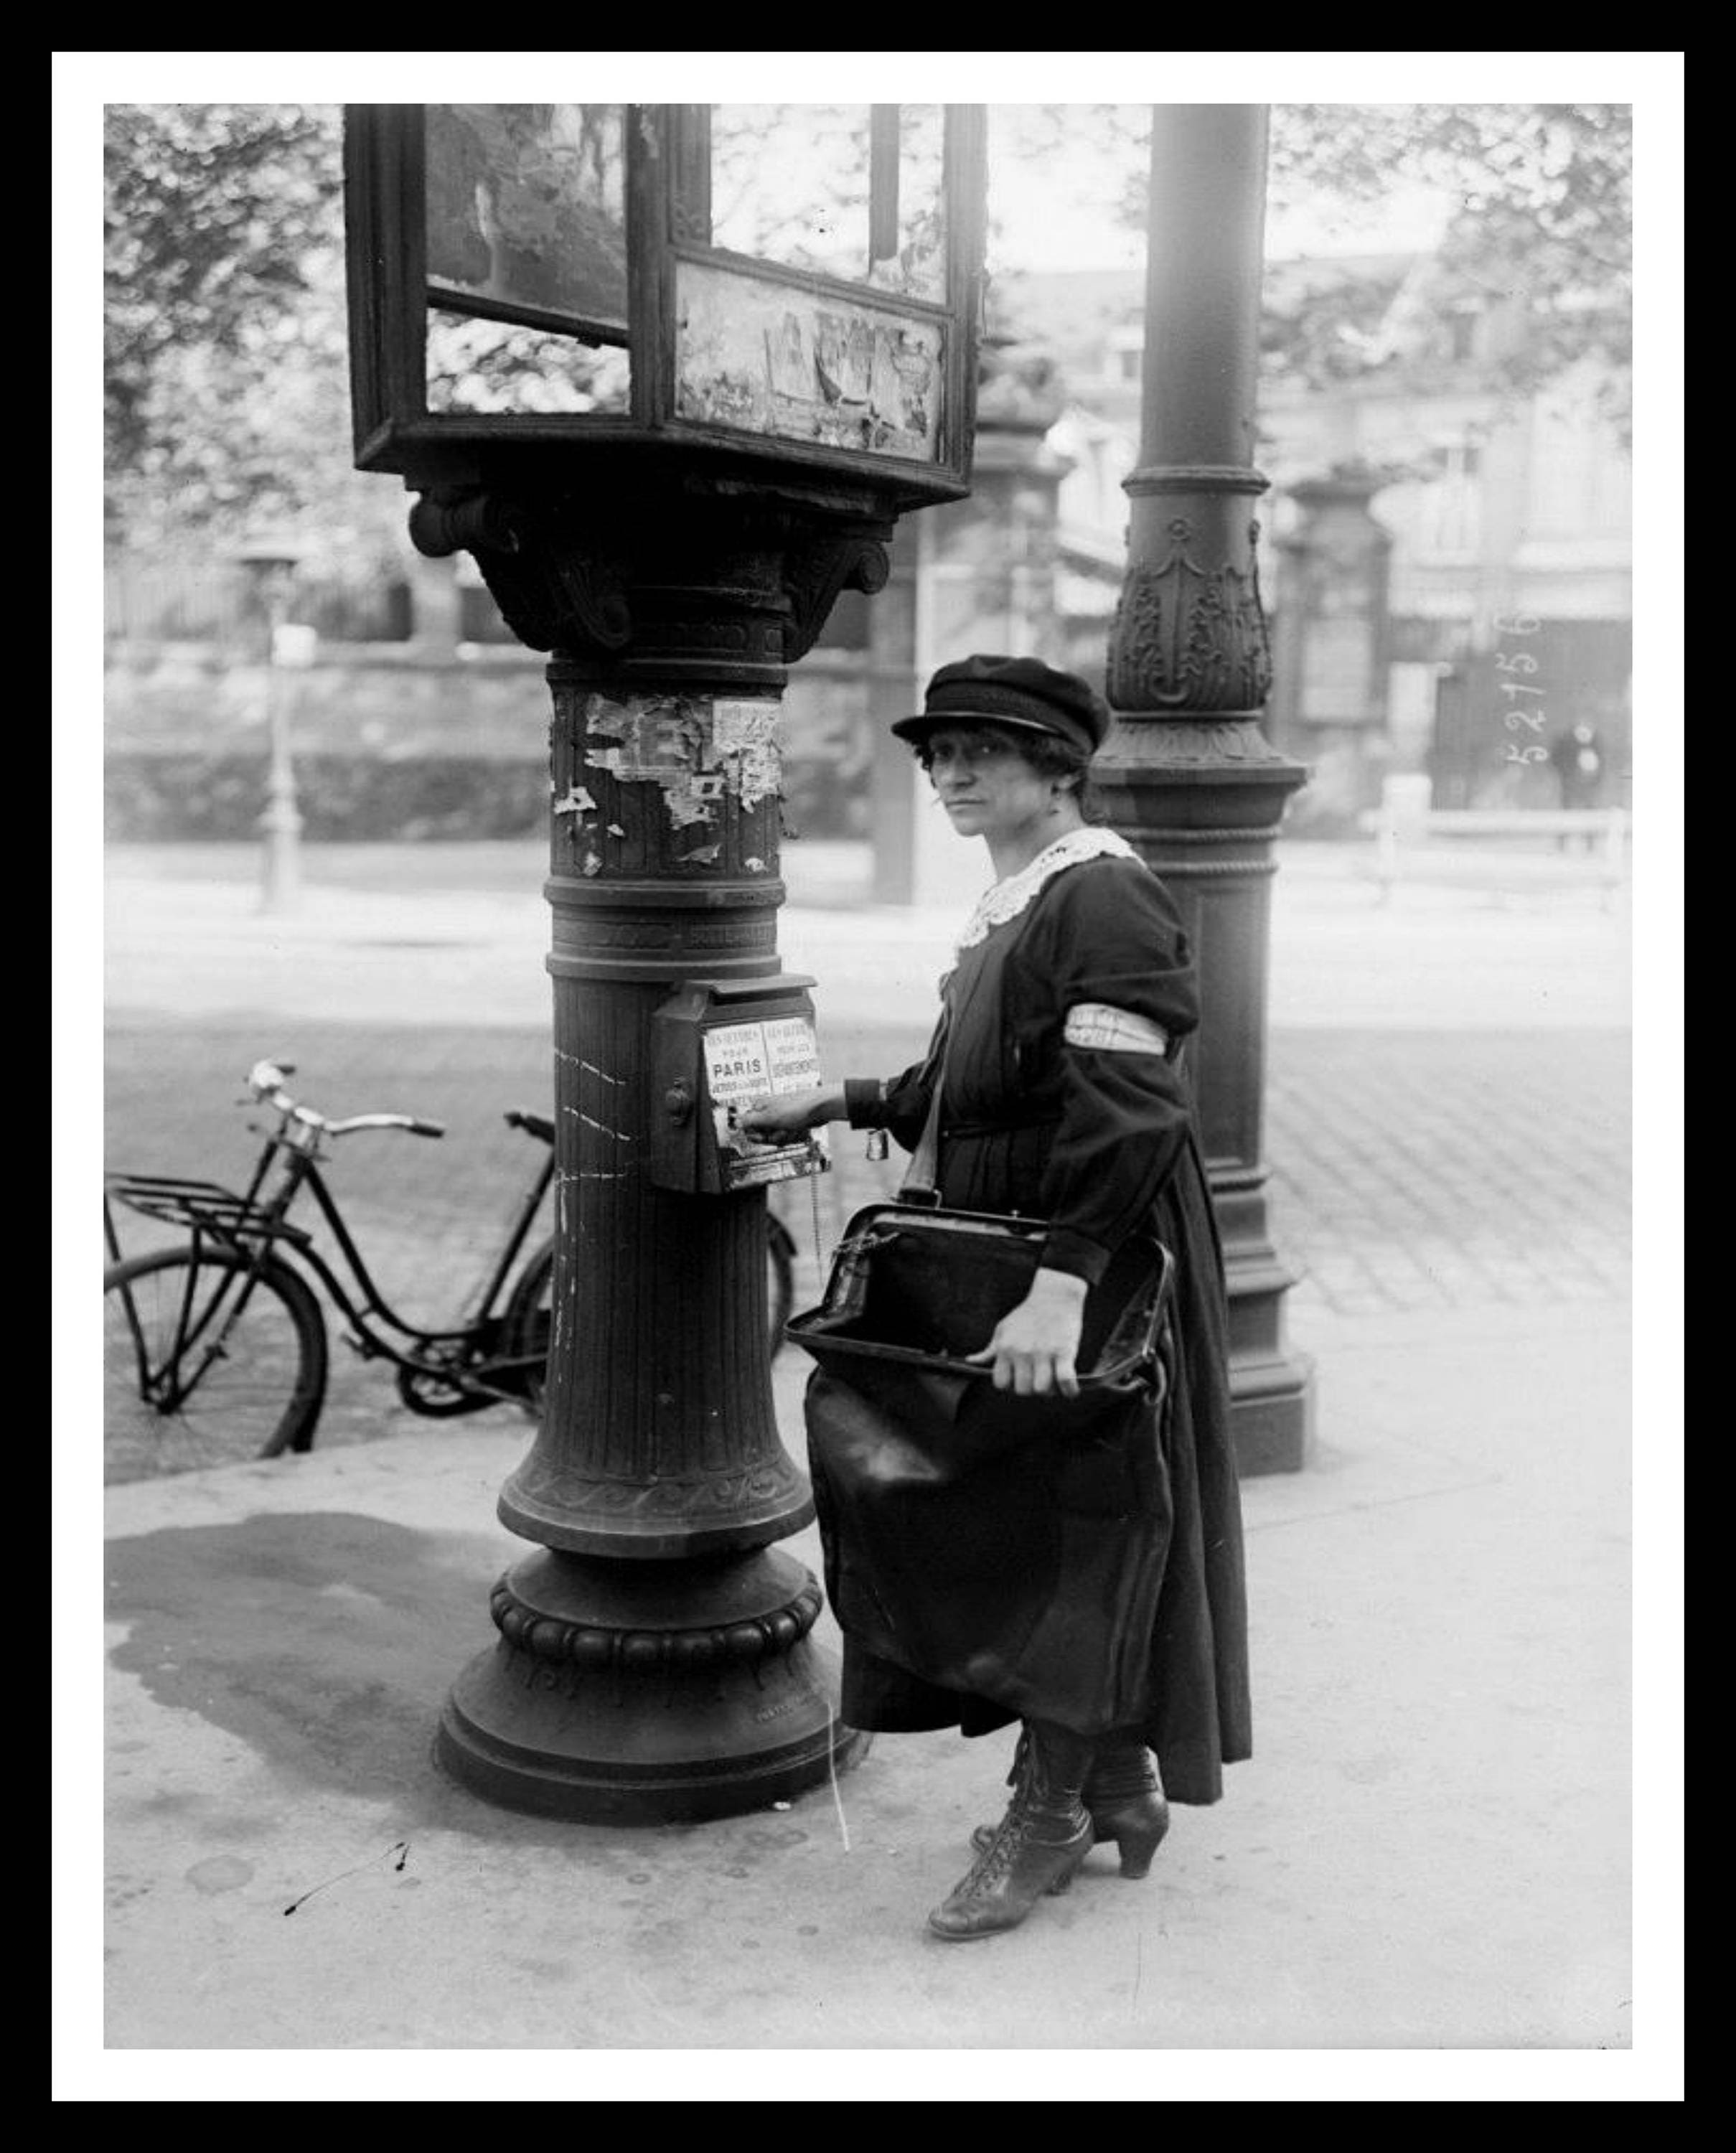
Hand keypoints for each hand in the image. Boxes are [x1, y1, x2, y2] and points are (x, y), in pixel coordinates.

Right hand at [737, 1087, 841, 1145]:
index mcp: (759, 1107)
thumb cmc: (797, 1108)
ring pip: (776, 1138)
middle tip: (782, 1130)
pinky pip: (787, 1136)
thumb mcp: (769, 1117)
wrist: (820, 1108)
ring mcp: (780, 1119)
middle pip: (763, 1135)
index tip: (764, 1136)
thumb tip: (735, 1122)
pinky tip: (798, 1130)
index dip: (756, 1136)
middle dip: (773, 1137)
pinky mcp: (790, 1124)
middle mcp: (768, 1112)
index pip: (748, 1128)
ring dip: (784, 1137)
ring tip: (792, 1128)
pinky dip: (793, 1136)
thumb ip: (750, 1121)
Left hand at [966, 1267, 1087, 1395]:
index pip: (1000, 1383)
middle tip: (1039, 1380)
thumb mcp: (1003, 1329)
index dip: (1011, 1385)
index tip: (1020, 1379)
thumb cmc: (1028, 1313)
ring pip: (1042, 1389)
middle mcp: (1021, 1352)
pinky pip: (1065, 1380)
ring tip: (1055, 1383)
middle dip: (1031, 1389)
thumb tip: (971, 1360)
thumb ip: (989, 1350)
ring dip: (1051, 1390)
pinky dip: (1070, 1390)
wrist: (1054, 1295)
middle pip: (1023, 1390)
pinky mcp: (1064, 1351)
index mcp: (1005, 1348)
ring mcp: (1043, 1352)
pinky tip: (1071, 1389)